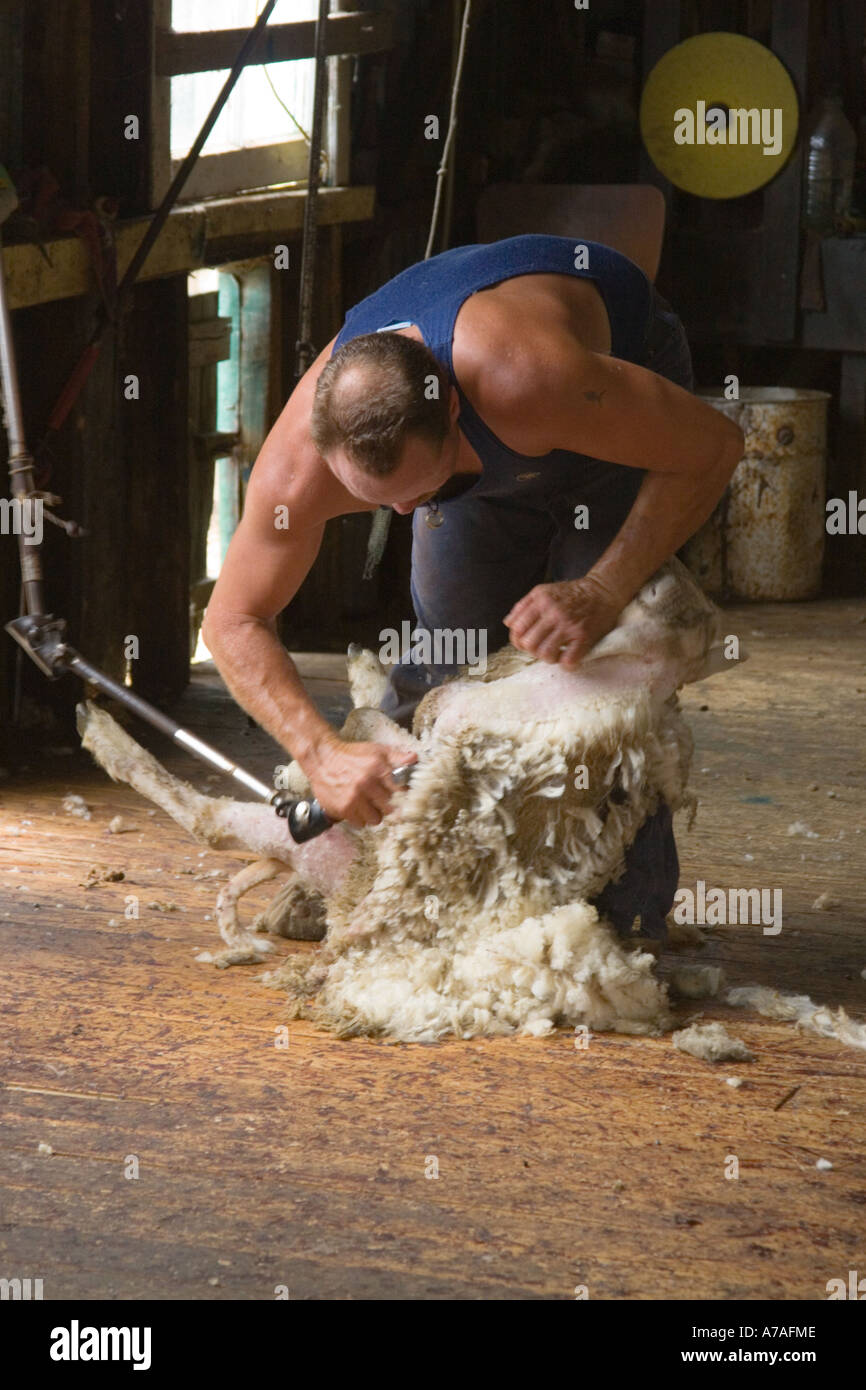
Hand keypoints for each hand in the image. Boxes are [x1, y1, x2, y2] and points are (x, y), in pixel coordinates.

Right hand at [308, 737, 415, 827]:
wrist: (322, 758)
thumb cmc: (352, 755)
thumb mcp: (376, 750)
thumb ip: (397, 756)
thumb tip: (414, 758)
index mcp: (378, 768)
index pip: (401, 792)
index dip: (403, 797)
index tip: (402, 799)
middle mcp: (366, 784)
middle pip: (390, 809)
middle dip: (389, 807)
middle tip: (383, 802)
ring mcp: (354, 798)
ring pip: (375, 820)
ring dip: (374, 814)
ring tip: (368, 804)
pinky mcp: (342, 808)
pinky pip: (359, 823)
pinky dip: (359, 818)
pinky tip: (356, 807)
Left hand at [504, 576, 621, 668]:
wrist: (603, 591)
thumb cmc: (571, 594)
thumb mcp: (544, 591)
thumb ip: (524, 605)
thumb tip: (508, 623)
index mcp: (541, 600)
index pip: (517, 628)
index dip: (517, 639)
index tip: (525, 641)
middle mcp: (554, 612)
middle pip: (528, 644)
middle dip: (531, 650)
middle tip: (540, 648)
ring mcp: (569, 625)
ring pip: (545, 654)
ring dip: (547, 658)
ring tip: (554, 654)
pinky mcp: (584, 637)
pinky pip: (568, 660)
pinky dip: (566, 664)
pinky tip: (567, 657)